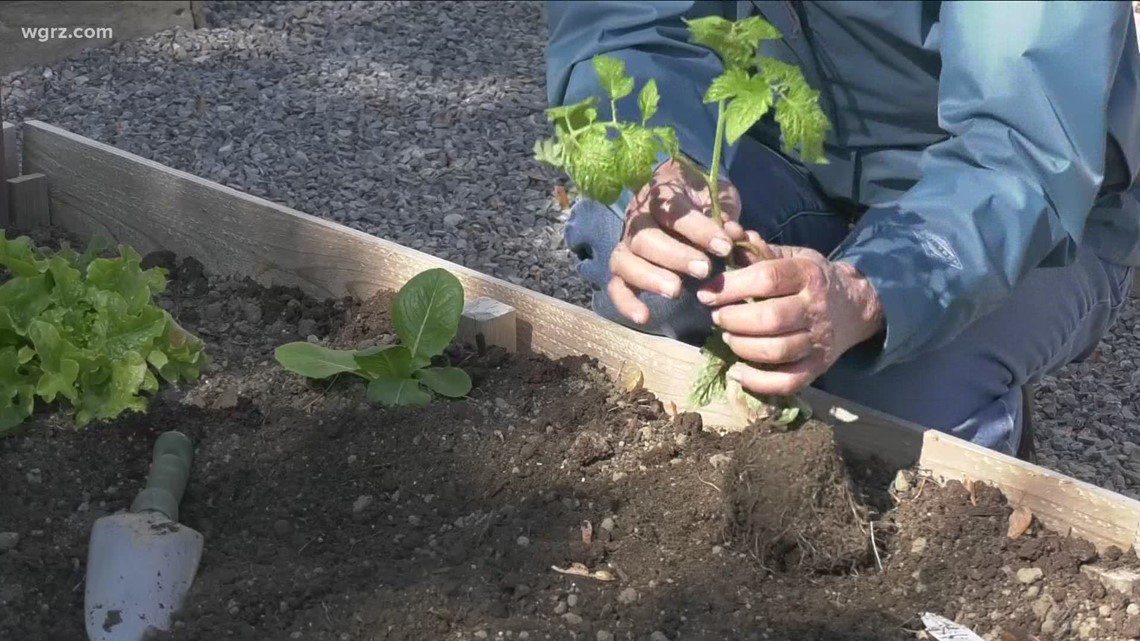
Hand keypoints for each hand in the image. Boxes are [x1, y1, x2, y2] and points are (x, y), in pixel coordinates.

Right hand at [607, 158, 745, 324]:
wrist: (688, 198)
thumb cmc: (704, 200)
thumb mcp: (719, 199)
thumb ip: (725, 217)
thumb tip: (734, 236)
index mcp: (661, 195)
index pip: (673, 211)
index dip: (698, 229)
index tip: (725, 245)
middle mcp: (637, 218)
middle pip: (644, 237)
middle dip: (675, 256)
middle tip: (704, 269)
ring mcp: (626, 244)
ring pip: (625, 261)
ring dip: (650, 277)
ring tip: (676, 291)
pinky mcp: (623, 269)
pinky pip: (616, 286)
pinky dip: (626, 303)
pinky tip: (645, 317)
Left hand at [697, 236, 885, 394]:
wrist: (856, 306)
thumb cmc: (813, 279)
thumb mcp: (792, 257)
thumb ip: (757, 250)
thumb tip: (725, 233)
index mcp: (808, 275)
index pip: (767, 278)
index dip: (732, 287)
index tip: (707, 293)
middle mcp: (816, 308)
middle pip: (770, 318)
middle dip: (733, 319)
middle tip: (716, 315)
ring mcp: (818, 341)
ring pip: (776, 351)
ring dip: (742, 346)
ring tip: (728, 336)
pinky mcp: (818, 367)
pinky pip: (788, 381)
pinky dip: (758, 382)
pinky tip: (736, 373)